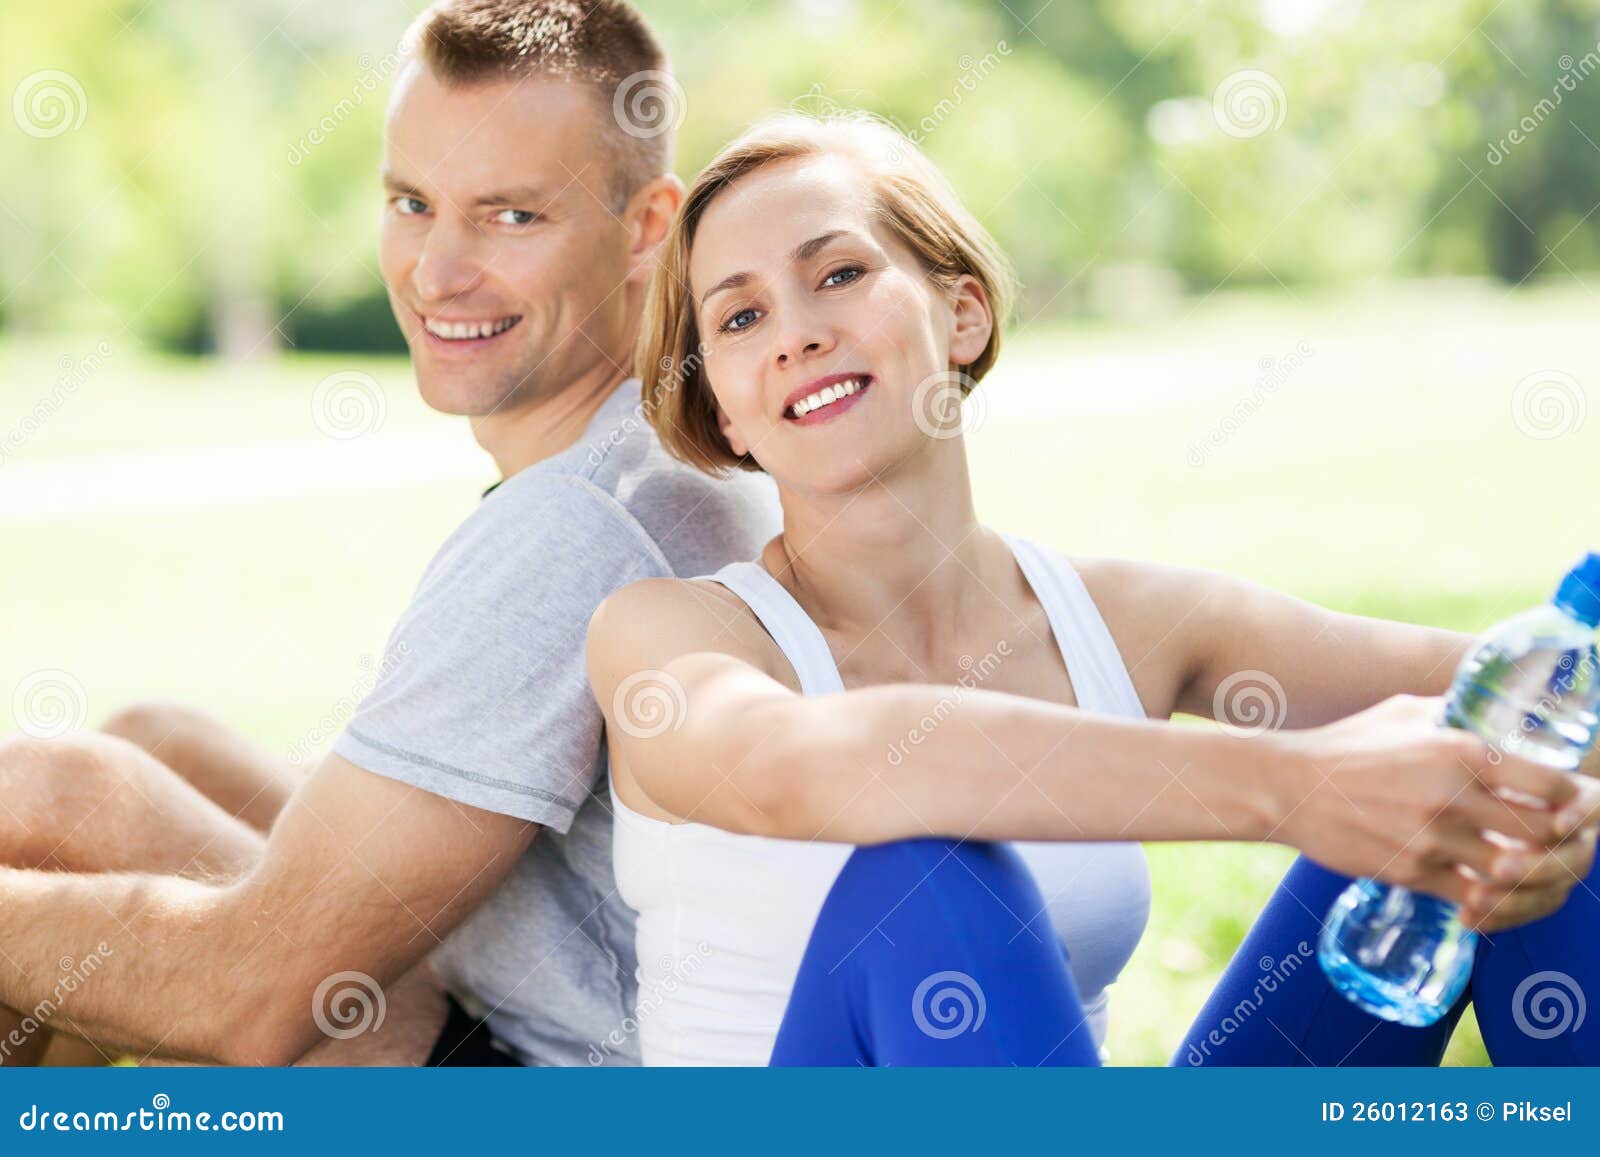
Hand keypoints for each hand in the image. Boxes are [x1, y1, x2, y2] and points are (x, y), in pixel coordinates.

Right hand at [1273, 694, 1599, 932]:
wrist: (1288, 786)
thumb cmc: (1348, 743)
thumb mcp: (1405, 711)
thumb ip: (1456, 715)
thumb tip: (1494, 714)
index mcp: (1460, 750)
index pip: (1551, 783)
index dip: (1573, 799)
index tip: (1569, 803)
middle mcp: (1453, 796)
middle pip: (1543, 832)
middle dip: (1558, 839)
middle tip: (1555, 840)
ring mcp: (1432, 838)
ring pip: (1511, 871)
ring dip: (1524, 872)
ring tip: (1522, 865)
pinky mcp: (1411, 872)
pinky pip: (1472, 898)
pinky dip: (1487, 899)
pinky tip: (1485, 891)